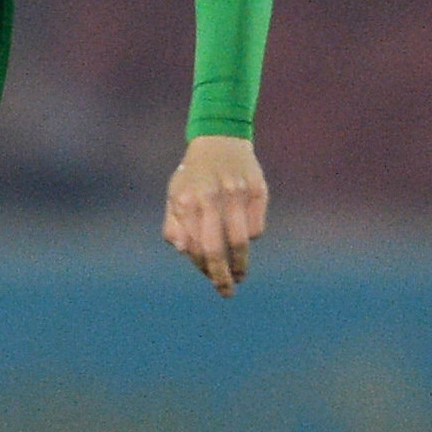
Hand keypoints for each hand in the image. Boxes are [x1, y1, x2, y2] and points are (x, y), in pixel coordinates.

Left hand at [163, 135, 266, 297]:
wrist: (220, 140)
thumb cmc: (193, 175)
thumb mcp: (174, 195)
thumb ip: (173, 224)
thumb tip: (182, 251)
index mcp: (186, 201)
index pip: (194, 246)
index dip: (202, 267)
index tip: (209, 278)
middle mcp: (211, 197)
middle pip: (218, 249)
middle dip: (221, 276)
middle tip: (226, 292)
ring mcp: (236, 193)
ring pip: (241, 241)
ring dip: (241, 264)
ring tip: (240, 275)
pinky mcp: (257, 190)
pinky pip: (256, 228)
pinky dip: (250, 238)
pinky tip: (244, 238)